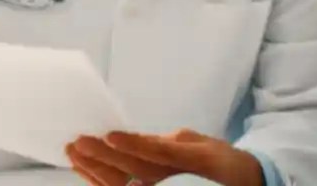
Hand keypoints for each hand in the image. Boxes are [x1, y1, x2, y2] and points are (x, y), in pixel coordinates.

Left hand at [66, 129, 263, 185]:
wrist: (241, 185)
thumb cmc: (219, 161)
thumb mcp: (200, 144)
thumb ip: (170, 143)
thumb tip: (139, 139)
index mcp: (189, 161)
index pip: (156, 154)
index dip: (133, 145)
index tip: (110, 135)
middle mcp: (174, 180)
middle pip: (134, 171)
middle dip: (104, 157)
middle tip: (79, 142)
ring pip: (124, 185)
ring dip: (96, 171)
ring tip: (74, 154)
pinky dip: (101, 183)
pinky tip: (84, 171)